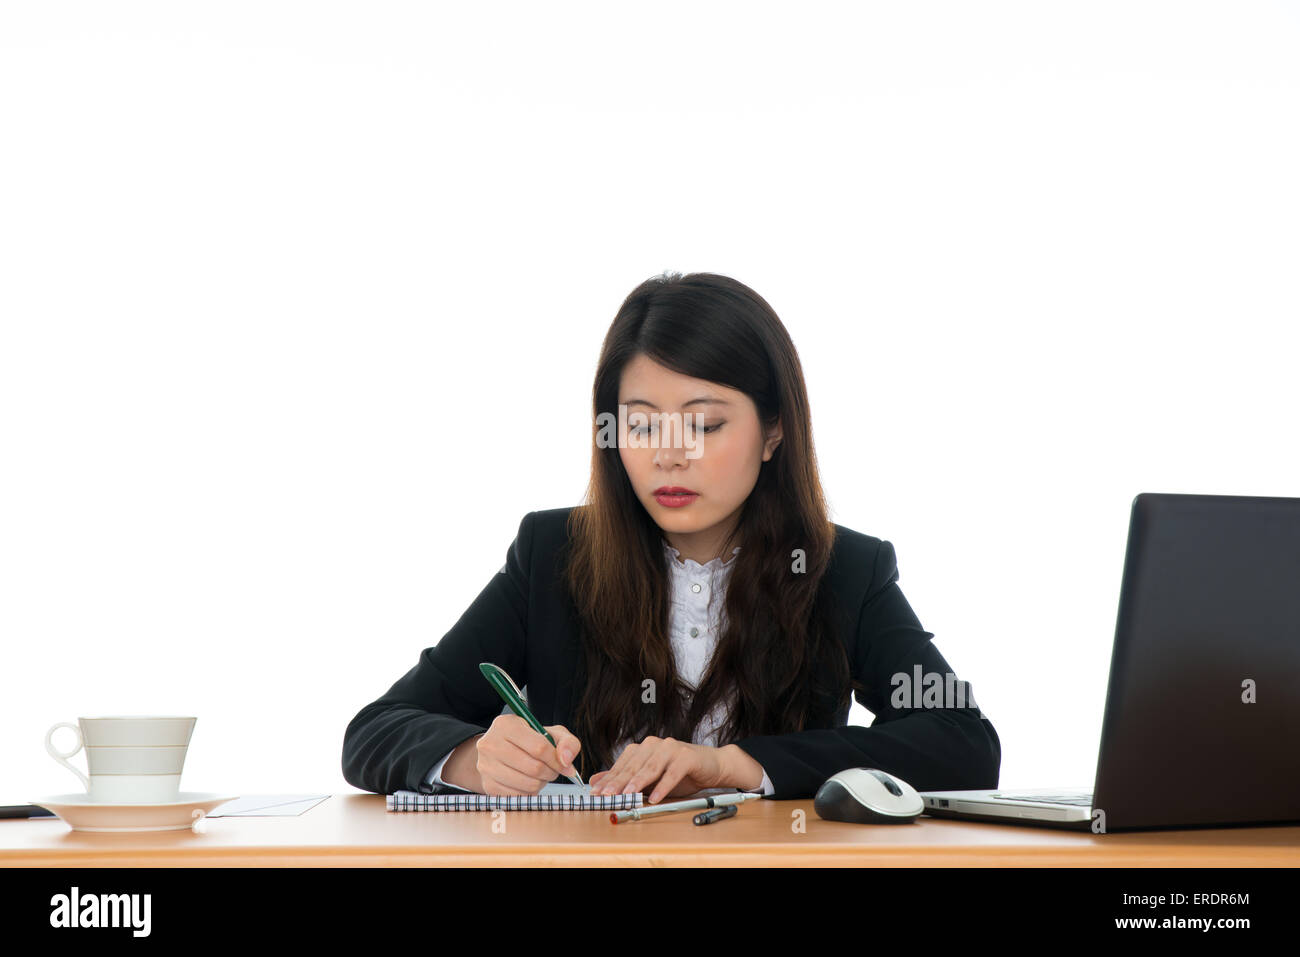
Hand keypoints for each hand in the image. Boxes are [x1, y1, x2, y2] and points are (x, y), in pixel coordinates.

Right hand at [475, 714, 582, 795]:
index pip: (539, 747)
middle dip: (551, 772)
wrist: (501, 751)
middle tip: (552, 770)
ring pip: (528, 784)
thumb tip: (566, 761)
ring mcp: (486, 766)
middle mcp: (490, 744)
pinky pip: (519, 796)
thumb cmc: (530, 741)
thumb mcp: (551, 733)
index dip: (557, 760)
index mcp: (506, 724)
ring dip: (541, 783)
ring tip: (540, 775)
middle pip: (534, 768)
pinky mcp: (488, 785)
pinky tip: (528, 782)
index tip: (564, 766)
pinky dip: (529, 792)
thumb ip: (567, 742)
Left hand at [589, 736, 729, 803]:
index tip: (596, 793)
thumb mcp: (650, 779)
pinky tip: (655, 798)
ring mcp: (671, 748)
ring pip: (651, 767)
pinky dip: (663, 786)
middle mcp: (655, 744)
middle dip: (618, 782)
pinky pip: (672, 773)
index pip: (622, 764)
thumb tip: (595, 781)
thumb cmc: (680, 773)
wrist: (712, 766)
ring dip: (638, 782)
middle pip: (634, 765)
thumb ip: (625, 779)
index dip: (608, 779)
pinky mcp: (686, 756)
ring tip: (627, 795)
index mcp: (644, 748)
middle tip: (607, 795)